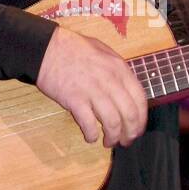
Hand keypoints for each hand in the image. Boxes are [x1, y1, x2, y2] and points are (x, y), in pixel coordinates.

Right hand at [36, 26, 148, 146]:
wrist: (47, 48)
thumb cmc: (75, 49)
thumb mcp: (104, 52)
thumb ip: (117, 71)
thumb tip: (125, 91)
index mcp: (120, 69)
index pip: (140, 100)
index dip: (141, 119)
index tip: (137, 129)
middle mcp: (110, 81)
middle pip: (129, 115)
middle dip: (130, 133)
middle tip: (126, 141)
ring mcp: (93, 91)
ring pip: (112, 122)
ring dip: (113, 137)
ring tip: (109, 142)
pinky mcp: (75, 100)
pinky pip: (89, 124)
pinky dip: (92, 135)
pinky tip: (91, 137)